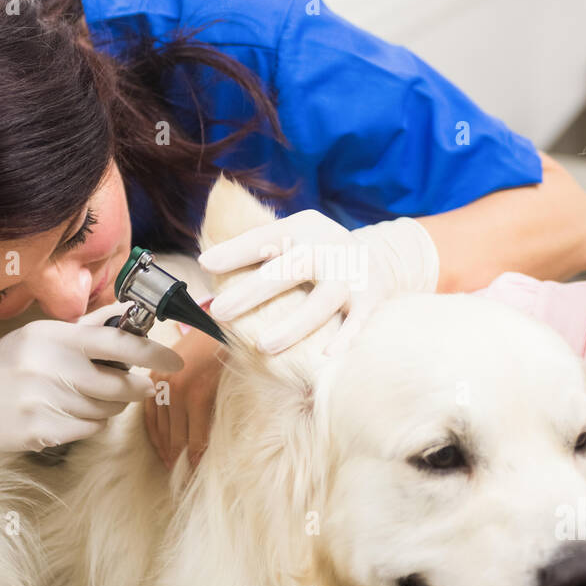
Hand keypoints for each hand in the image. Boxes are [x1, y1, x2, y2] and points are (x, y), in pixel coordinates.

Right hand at [0, 301, 183, 453]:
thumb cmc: (11, 360)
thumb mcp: (45, 334)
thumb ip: (90, 326)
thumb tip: (131, 312)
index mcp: (54, 337)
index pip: (116, 342)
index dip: (152, 352)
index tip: (174, 360)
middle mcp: (49, 368)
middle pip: (118, 384)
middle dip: (137, 387)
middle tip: (142, 386)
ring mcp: (43, 402)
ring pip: (105, 409)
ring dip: (113, 405)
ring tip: (98, 397)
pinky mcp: (38, 430)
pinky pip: (87, 429)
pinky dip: (92, 422)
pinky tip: (78, 413)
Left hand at [142, 326, 225, 471]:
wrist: (232, 323)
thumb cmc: (215, 344)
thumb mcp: (189, 365)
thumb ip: (179, 390)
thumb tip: (183, 428)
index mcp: (157, 379)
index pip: (152, 422)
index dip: (160, 447)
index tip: (168, 465)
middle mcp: (161, 384)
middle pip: (163, 433)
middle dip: (171, 459)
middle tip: (179, 481)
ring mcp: (177, 389)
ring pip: (178, 437)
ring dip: (183, 461)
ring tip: (189, 479)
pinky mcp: (196, 393)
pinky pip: (197, 433)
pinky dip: (199, 453)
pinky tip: (202, 464)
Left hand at [197, 210, 438, 355]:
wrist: (381, 258)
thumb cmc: (317, 255)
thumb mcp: (293, 239)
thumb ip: (256, 251)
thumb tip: (205, 268)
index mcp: (302, 229)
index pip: (265, 238)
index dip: (236, 251)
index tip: (206, 265)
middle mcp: (327, 249)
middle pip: (289, 270)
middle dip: (253, 291)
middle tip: (220, 311)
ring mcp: (350, 276)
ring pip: (322, 302)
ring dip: (293, 325)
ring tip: (263, 345)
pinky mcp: (370, 300)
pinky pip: (357, 323)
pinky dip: (345, 339)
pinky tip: (327, 356)